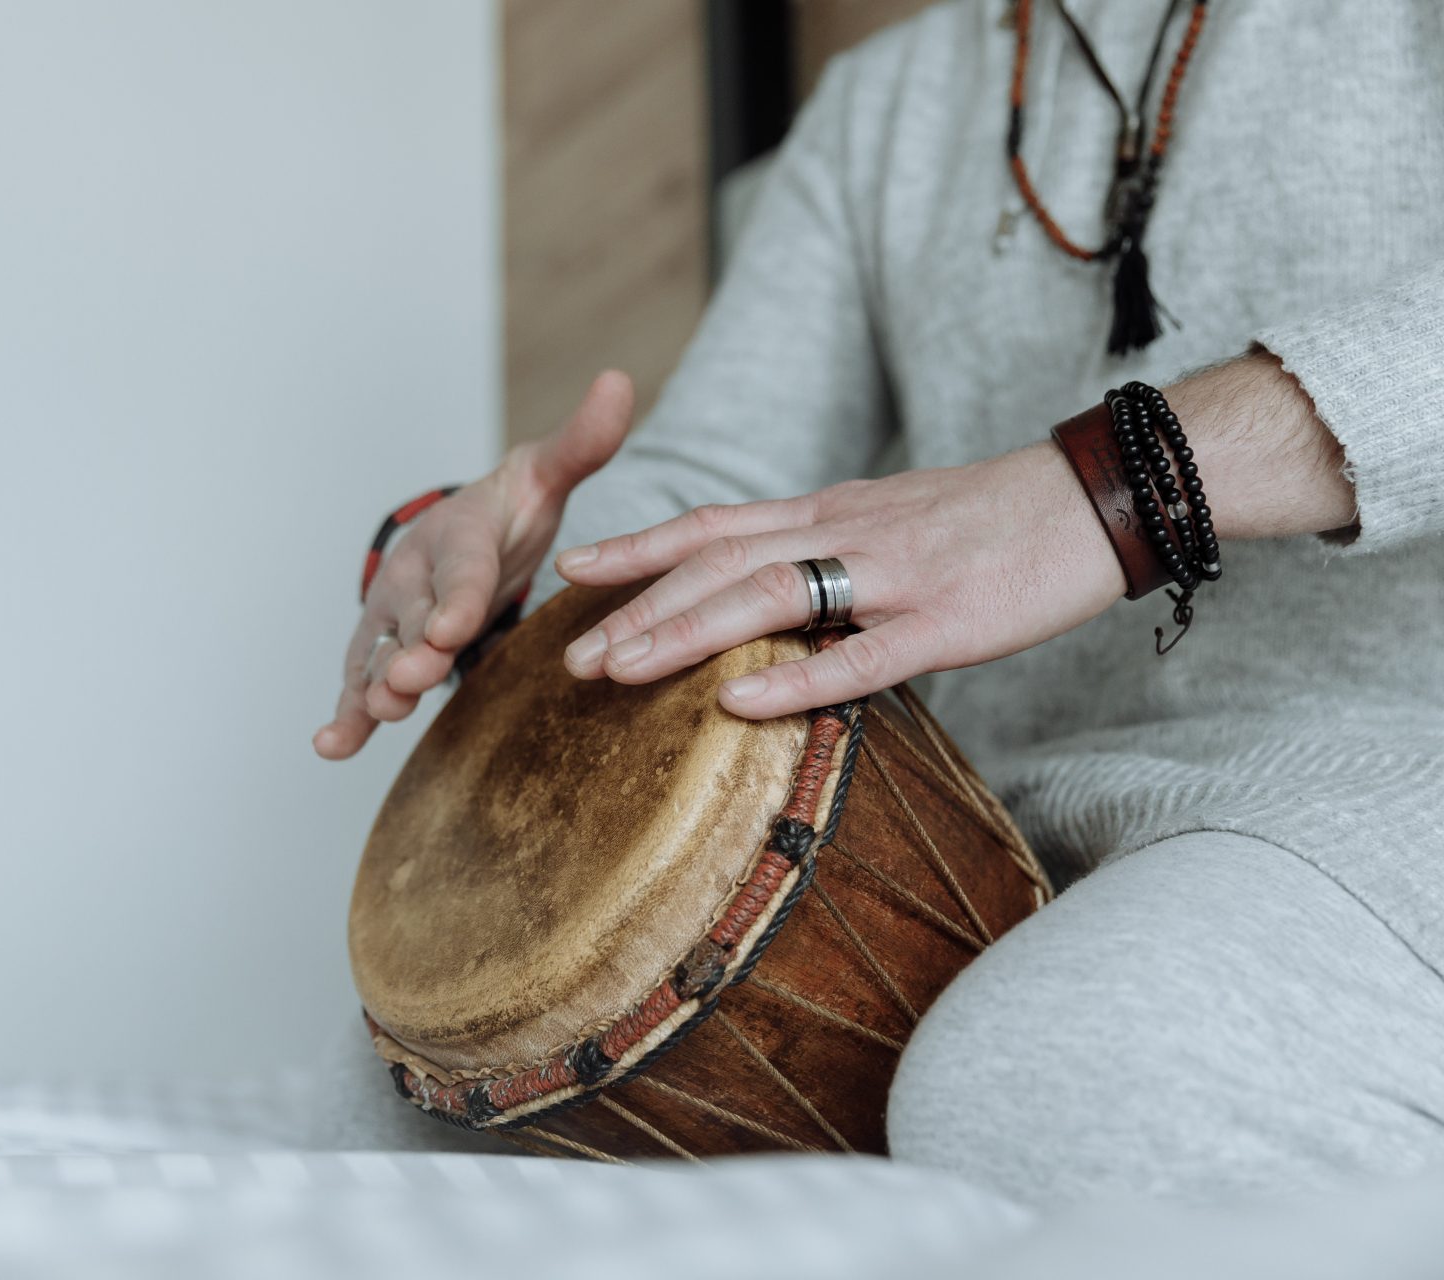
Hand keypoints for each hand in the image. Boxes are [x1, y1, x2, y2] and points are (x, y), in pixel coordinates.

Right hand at [313, 372, 635, 759]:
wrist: (466, 531)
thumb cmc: (509, 510)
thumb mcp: (547, 474)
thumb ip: (582, 442)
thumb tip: (618, 383)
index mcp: (458, 536)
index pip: (460, 569)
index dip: (456, 597)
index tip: (454, 626)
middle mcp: (415, 577)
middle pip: (415, 619)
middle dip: (413, 650)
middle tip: (413, 676)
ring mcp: (394, 619)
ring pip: (381, 655)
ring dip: (376, 686)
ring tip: (376, 714)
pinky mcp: (385, 654)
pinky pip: (362, 685)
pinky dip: (346, 715)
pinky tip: (331, 746)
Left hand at [552, 442, 1125, 718]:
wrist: (1099, 496)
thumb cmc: (996, 519)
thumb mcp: (893, 518)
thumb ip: (828, 549)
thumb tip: (765, 592)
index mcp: (833, 510)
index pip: (716, 525)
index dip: (640, 547)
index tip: (572, 572)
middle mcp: (848, 531)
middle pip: (720, 563)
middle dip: (639, 609)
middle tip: (571, 656)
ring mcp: (896, 575)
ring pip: (769, 597)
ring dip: (685, 634)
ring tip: (620, 671)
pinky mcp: (949, 622)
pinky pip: (862, 655)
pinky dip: (795, 681)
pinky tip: (738, 706)